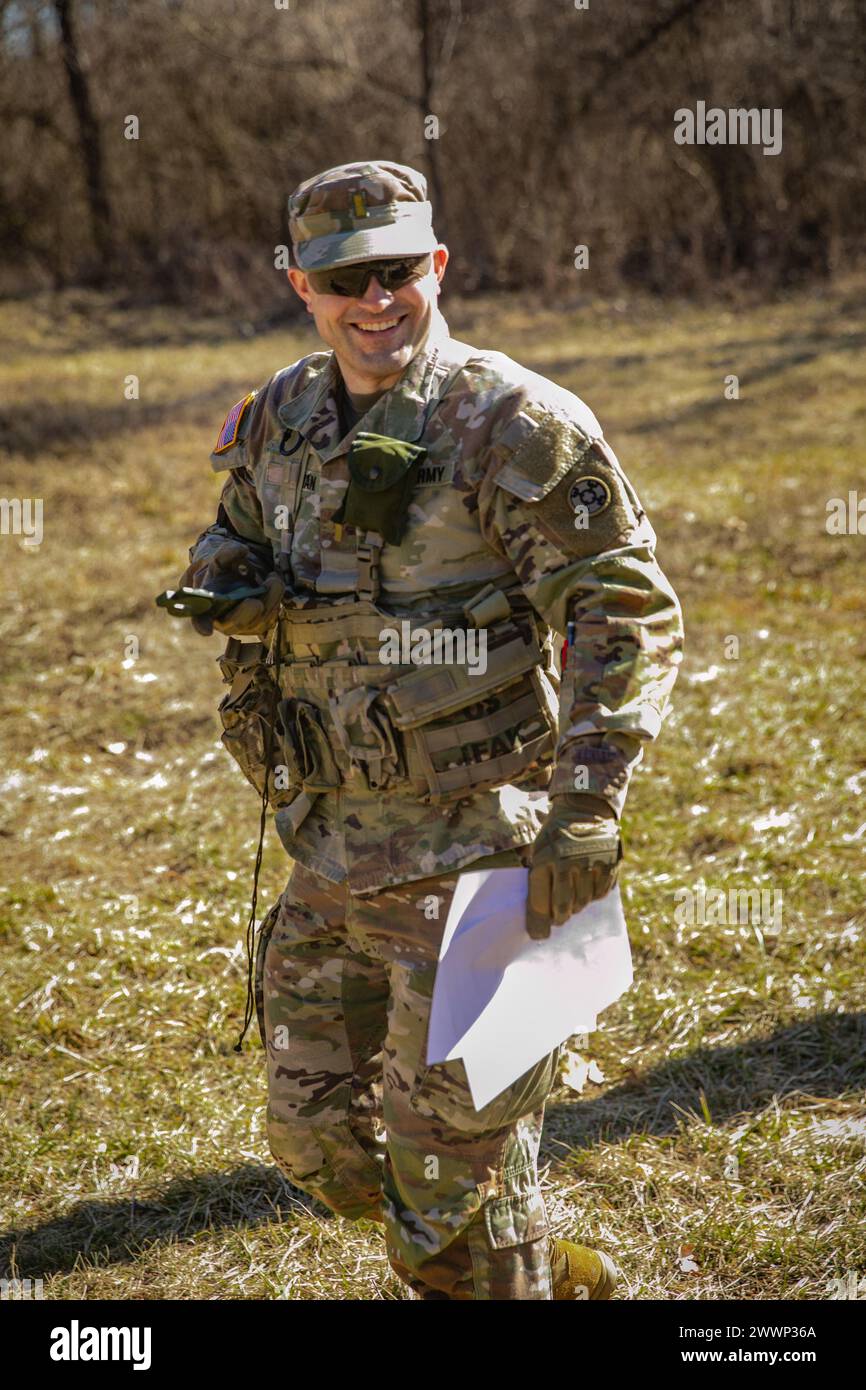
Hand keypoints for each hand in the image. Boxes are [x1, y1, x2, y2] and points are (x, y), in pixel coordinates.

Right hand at [178, 539, 282, 636]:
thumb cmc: (224, 572)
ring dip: (268, 600)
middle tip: (256, 602)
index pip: (200, 620)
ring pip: (257, 621)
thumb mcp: (220, 560)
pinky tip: (275, 584)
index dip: (202, 625)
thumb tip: (241, 550)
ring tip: (273, 579)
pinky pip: (270, 617)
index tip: (206, 630)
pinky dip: (275, 600)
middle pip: (234, 623)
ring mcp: (243, 625)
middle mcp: (223, 620)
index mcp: (206, 606)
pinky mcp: (260, 624)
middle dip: (245, 614)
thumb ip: (226, 554)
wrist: (239, 577)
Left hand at [526, 794, 621, 939]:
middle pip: (564, 907)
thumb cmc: (556, 834)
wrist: (584, 808)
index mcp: (546, 859)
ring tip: (572, 901)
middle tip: (558, 918)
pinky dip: (593, 895)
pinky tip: (587, 887)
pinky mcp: (610, 865)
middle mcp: (569, 863)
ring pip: (583, 902)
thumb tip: (538, 919)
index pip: (540, 902)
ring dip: (576, 906)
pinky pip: (600, 893)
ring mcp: (591, 864)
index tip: (538, 934)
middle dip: (559, 916)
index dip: (538, 922)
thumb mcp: (538, 850)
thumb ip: (538, 879)